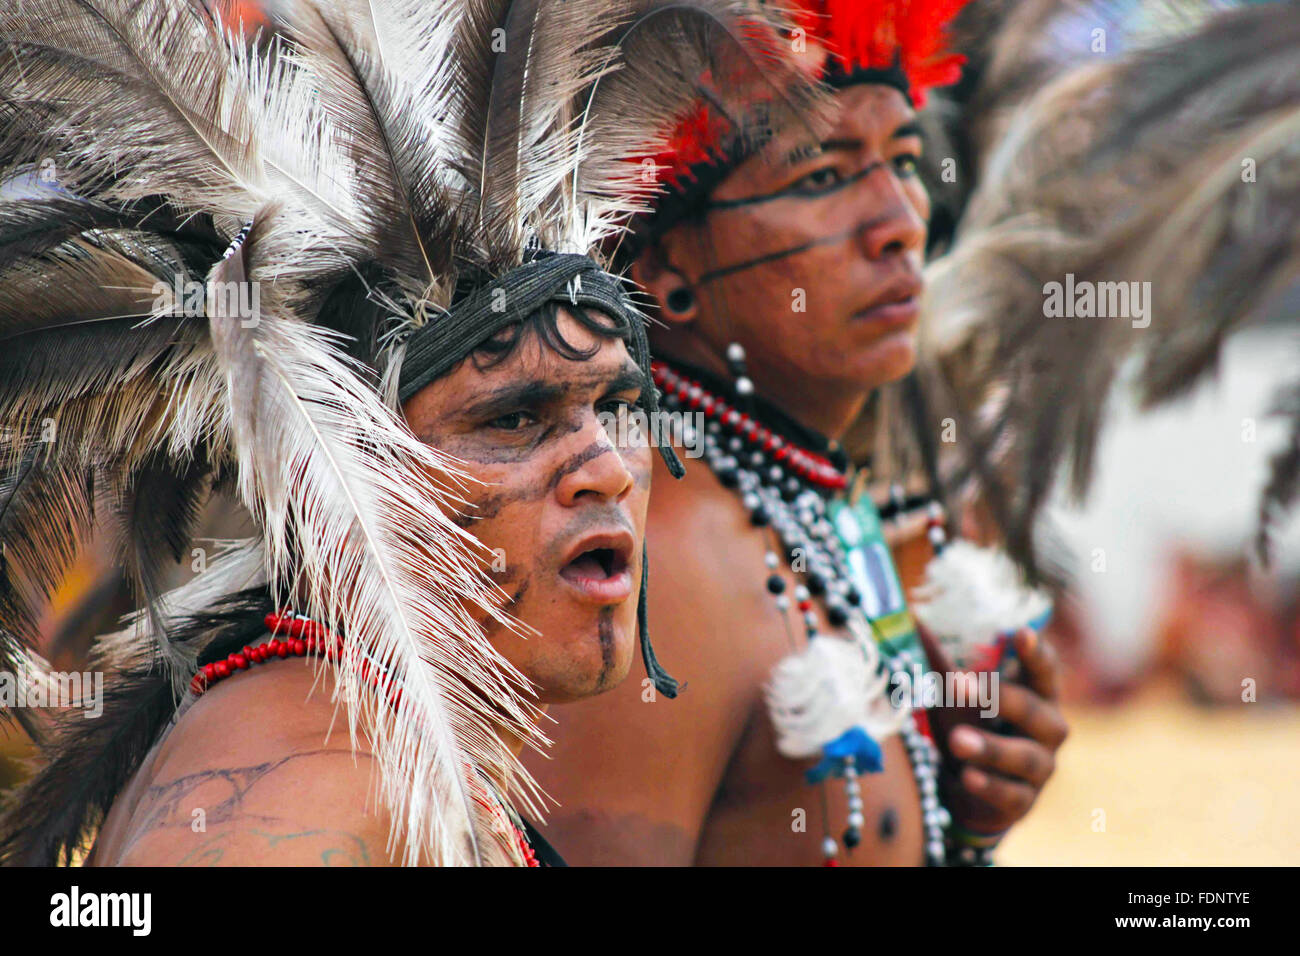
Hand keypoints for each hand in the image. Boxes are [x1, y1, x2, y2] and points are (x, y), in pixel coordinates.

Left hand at [917, 626, 1068, 836]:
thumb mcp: (956, 696)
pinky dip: (990, 785)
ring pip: (1024, 757)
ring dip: (990, 747)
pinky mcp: (1024, 801)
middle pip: (1035, 711)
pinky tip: (967, 776)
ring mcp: (1040, 767)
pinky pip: (1011, 795)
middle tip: (958, 685)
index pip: (1043, 670)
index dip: (1035, 652)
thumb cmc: (970, 725)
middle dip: (1000, 698)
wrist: (969, 786)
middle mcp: (1048, 729)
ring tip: (956, 740)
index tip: (1019, 632)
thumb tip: (911, 619)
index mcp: (1036, 695)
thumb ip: (941, 663)